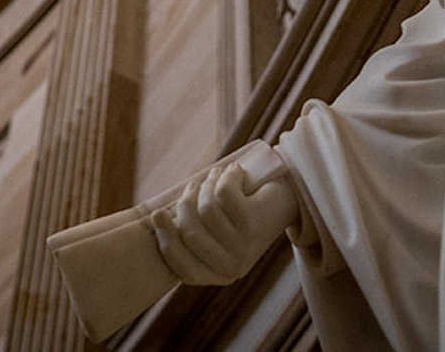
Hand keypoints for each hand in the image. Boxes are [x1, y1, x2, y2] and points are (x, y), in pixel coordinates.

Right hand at [149, 142, 301, 285]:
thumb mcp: (218, 230)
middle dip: (184, 203)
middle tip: (192, 185)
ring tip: (215, 176)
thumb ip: (192, 232)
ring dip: (205, 185)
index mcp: (218, 274)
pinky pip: (224, 195)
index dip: (165, 239)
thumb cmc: (245, 213)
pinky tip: (233, 171)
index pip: (180, 266)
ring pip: (205, 210)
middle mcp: (231, 267)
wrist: (289, 202)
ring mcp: (244, 247)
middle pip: (188, 232)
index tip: (157, 214)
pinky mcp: (255, 224)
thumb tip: (155, 220)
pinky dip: (225, 175)